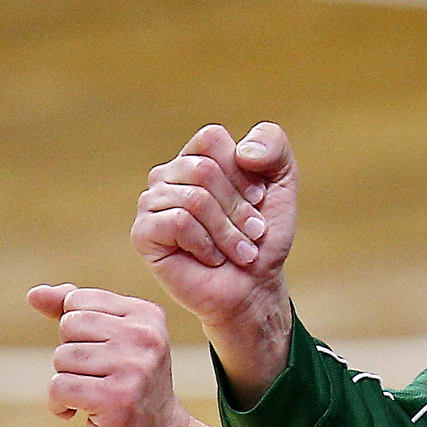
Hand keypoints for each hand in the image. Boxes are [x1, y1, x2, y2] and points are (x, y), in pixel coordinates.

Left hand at [28, 283, 194, 426]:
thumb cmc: (128, 388)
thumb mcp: (110, 340)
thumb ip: (74, 311)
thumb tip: (34, 294)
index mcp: (146, 315)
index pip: (78, 301)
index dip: (76, 331)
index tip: (101, 354)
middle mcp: (144, 337)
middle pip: (68, 326)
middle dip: (70, 355)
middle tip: (98, 377)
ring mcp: (133, 367)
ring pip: (61, 358)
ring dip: (67, 382)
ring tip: (94, 395)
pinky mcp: (116, 398)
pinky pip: (59, 388)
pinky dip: (59, 405)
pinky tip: (79, 413)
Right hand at [132, 122, 297, 403]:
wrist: (255, 288)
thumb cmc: (263, 238)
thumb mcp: (283, 182)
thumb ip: (273, 144)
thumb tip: (242, 150)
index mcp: (196, 157)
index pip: (211, 138)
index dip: (242, 172)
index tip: (257, 199)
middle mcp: (168, 176)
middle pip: (204, 169)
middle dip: (238, 208)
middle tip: (252, 233)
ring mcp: (151, 203)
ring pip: (195, 199)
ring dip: (228, 232)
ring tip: (239, 251)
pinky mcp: (143, 233)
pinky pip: (177, 223)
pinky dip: (206, 245)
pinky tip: (211, 258)